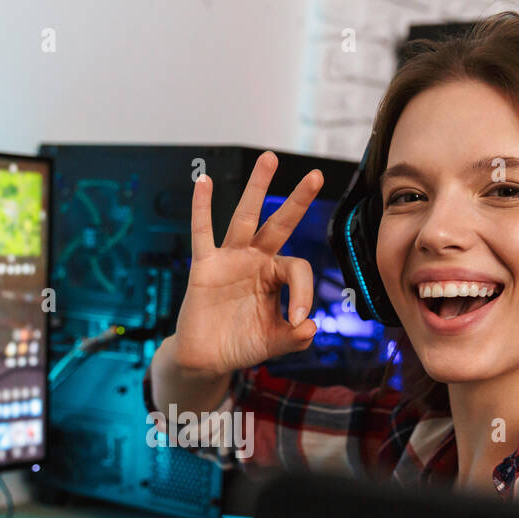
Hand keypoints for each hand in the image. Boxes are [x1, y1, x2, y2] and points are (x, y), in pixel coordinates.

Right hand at [168, 151, 322, 375]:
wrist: (207, 358)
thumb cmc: (241, 345)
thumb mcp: (273, 343)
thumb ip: (294, 337)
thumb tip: (312, 327)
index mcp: (275, 277)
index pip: (297, 269)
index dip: (304, 293)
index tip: (299, 320)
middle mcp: (256, 261)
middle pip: (279, 224)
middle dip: (298, 201)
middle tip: (316, 175)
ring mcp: (230, 259)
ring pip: (245, 217)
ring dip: (257, 188)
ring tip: (269, 158)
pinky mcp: (205, 265)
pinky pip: (203, 233)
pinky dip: (202, 207)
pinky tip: (204, 182)